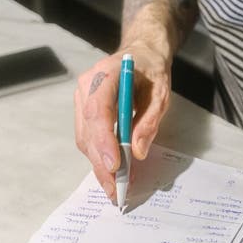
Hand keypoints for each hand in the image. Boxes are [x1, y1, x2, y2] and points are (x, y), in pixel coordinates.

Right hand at [74, 43, 171, 200]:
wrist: (141, 54)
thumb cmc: (151, 70)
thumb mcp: (160, 92)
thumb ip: (149, 120)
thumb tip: (137, 151)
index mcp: (106, 74)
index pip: (98, 110)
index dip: (104, 140)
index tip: (115, 165)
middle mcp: (87, 86)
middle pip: (89, 130)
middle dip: (101, 162)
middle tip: (117, 189)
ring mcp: (81, 98)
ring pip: (85, 138)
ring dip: (99, 164)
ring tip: (116, 186)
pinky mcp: (83, 110)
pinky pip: (87, 137)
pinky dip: (99, 156)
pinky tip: (112, 171)